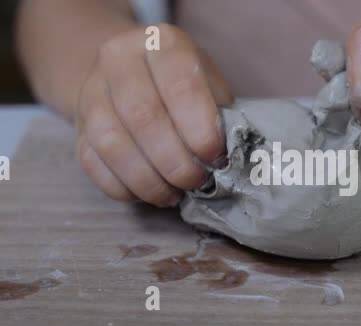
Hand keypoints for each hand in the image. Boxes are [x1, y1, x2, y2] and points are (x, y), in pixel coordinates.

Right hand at [76, 24, 232, 206]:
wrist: (127, 76)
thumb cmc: (182, 86)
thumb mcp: (210, 85)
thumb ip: (220, 115)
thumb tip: (229, 160)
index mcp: (160, 44)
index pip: (180, 85)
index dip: (199, 128)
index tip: (215, 156)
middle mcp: (117, 61)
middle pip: (142, 117)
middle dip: (176, 161)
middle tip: (197, 181)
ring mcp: (91, 94)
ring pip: (113, 144)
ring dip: (149, 180)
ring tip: (175, 194)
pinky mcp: (78, 129)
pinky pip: (94, 165)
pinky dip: (125, 188)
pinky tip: (150, 193)